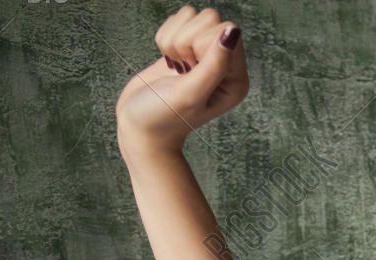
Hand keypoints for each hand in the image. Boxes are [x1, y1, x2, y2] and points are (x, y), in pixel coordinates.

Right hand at [115, 6, 248, 156]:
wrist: (139, 127)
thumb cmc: (164, 118)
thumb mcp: (189, 94)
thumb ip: (213, 64)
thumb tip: (232, 31)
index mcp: (236, 79)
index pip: (227, 30)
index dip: (201, 44)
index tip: (191, 70)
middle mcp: (225, 65)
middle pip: (209, 19)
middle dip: (186, 42)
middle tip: (182, 71)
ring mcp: (205, 54)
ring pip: (192, 16)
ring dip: (174, 40)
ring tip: (175, 68)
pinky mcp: (186, 47)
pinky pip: (178, 20)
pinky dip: (165, 39)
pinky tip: (168, 63)